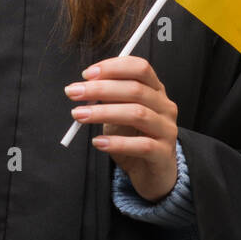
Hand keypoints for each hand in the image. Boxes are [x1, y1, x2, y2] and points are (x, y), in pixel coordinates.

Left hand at [65, 56, 179, 201]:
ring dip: (104, 113)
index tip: (87, 74)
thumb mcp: (120, 114)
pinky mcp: (163, 154)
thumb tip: (83, 88)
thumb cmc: (133, 138)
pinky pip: (141, 145)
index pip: (140, 68)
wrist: (152, 172)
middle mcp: (165, 106)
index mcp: (155, 90)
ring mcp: (167, 130)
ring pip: (137, 114)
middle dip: (100, 89)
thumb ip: (108, 100)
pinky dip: (117, 142)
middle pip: (135, 89)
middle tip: (73, 93)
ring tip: (80, 115)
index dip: (113, 67)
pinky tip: (98, 142)